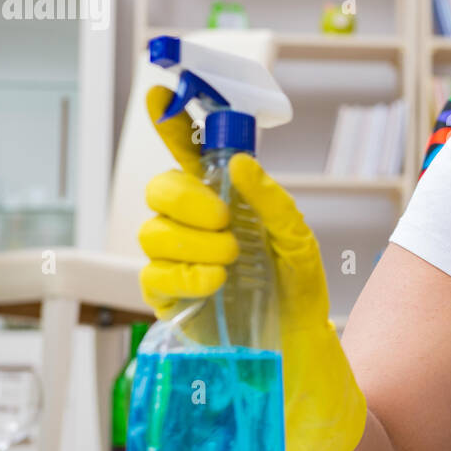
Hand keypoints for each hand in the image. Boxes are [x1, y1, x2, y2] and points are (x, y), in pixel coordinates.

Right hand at [137, 86, 367, 450]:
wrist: (299, 356)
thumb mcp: (299, 243)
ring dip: (192, 241)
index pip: (189, 156)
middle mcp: (195, 229)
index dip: (171, 124)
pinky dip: (184, 272)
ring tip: (231, 260)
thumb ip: (272, 202)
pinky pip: (152, 275)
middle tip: (224, 219)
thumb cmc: (299, 296)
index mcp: (226, 205)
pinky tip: (215, 280)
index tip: (160, 93)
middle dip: (186, 198)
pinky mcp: (168, 301)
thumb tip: (239, 164)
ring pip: (151, 231)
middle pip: (158, 190)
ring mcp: (177, 264)